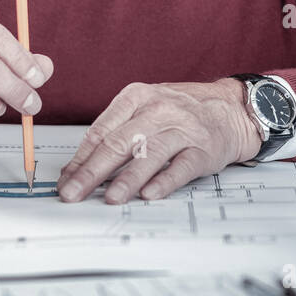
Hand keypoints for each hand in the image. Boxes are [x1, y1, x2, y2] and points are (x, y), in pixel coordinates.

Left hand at [56, 79, 260, 203]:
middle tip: (74, 193)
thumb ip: (114, 133)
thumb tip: (78, 169)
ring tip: (110, 198)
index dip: (80, 159)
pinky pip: (181, 166)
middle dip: (92, 172)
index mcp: (136, 97)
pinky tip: (150, 194)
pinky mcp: (203, 149)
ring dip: (127, 178)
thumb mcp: (145, 109)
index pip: (101, 131)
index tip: (65, 181)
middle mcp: (158, 110)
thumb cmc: (180, 112)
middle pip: (119, 142)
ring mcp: (182, 129)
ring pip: (149, 154)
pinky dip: (164, 181)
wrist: (230, 109)